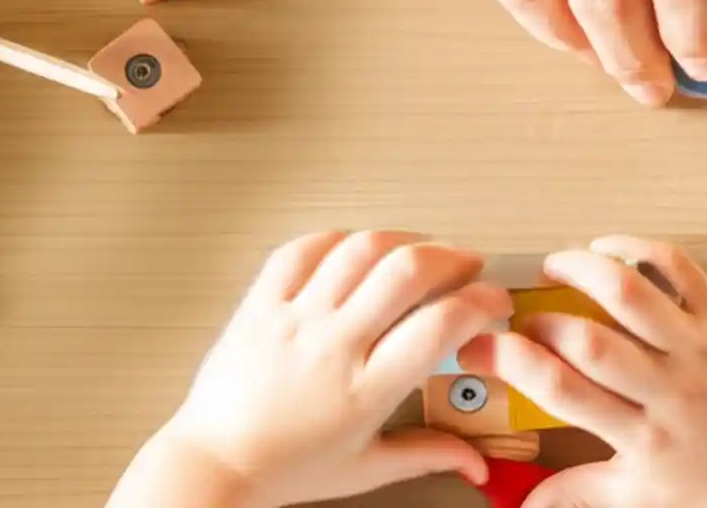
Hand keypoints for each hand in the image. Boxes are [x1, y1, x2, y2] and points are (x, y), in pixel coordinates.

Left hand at [106, 232, 511, 507]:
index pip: (439, 327)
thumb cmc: (283, 467)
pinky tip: (359, 249)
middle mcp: (332, 346)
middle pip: (407, 271)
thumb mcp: (366, 468)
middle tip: (467, 265)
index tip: (494, 301)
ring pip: (360, 249)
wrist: (212, 463)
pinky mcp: (262, 303)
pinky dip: (340, 239)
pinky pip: (303, 249)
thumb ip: (428, 453)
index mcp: (364, 391)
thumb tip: (476, 460)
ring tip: (420, 250)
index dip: (480, 302)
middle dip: (452, 257)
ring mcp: (294, 319)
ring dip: (403, 239)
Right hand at [458, 236, 706, 507]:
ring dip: (584, 270)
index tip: (477, 347)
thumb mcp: (642, 495)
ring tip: (555, 265)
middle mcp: (667, 388)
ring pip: (631, 293)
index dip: (513, 364)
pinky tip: (609, 248)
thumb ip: (578, 493)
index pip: (564, 394)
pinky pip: (679, 270)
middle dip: (542, 321)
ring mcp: (695, 347)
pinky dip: (640, 248)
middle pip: (591, 342)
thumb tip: (521, 506)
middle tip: (517, 314)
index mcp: (642, 435)